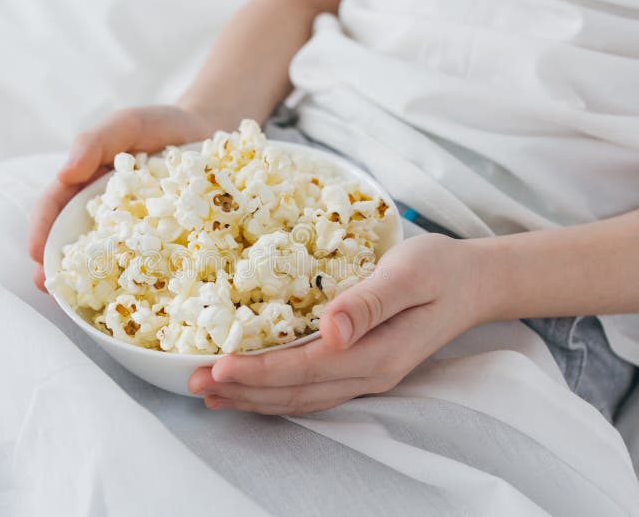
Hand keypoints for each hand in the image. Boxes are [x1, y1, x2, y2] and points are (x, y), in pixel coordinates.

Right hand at [28, 105, 217, 290]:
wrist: (209, 131)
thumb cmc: (160, 126)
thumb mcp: (126, 125)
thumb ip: (96, 142)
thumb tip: (65, 172)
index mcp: (86, 186)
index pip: (53, 209)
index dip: (41, 231)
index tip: (36, 253)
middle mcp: (106, 213)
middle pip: (74, 243)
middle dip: (59, 266)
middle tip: (50, 287)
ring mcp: (135, 230)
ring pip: (107, 259)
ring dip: (92, 281)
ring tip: (81, 302)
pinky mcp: (165, 240)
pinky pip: (149, 262)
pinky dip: (139, 280)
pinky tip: (138, 297)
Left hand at [189, 234, 486, 414]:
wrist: (473, 282)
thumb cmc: (441, 269)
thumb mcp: (410, 273)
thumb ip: (369, 301)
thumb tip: (330, 329)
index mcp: (377, 353)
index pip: (306, 370)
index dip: (260, 372)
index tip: (219, 366)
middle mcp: (368, 374)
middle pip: (295, 392)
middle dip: (243, 391)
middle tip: (194, 383)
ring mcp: (365, 376)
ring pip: (300, 398)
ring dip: (253, 398)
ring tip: (212, 393)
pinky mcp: (360, 368)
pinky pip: (311, 390)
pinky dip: (275, 392)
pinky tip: (253, 388)